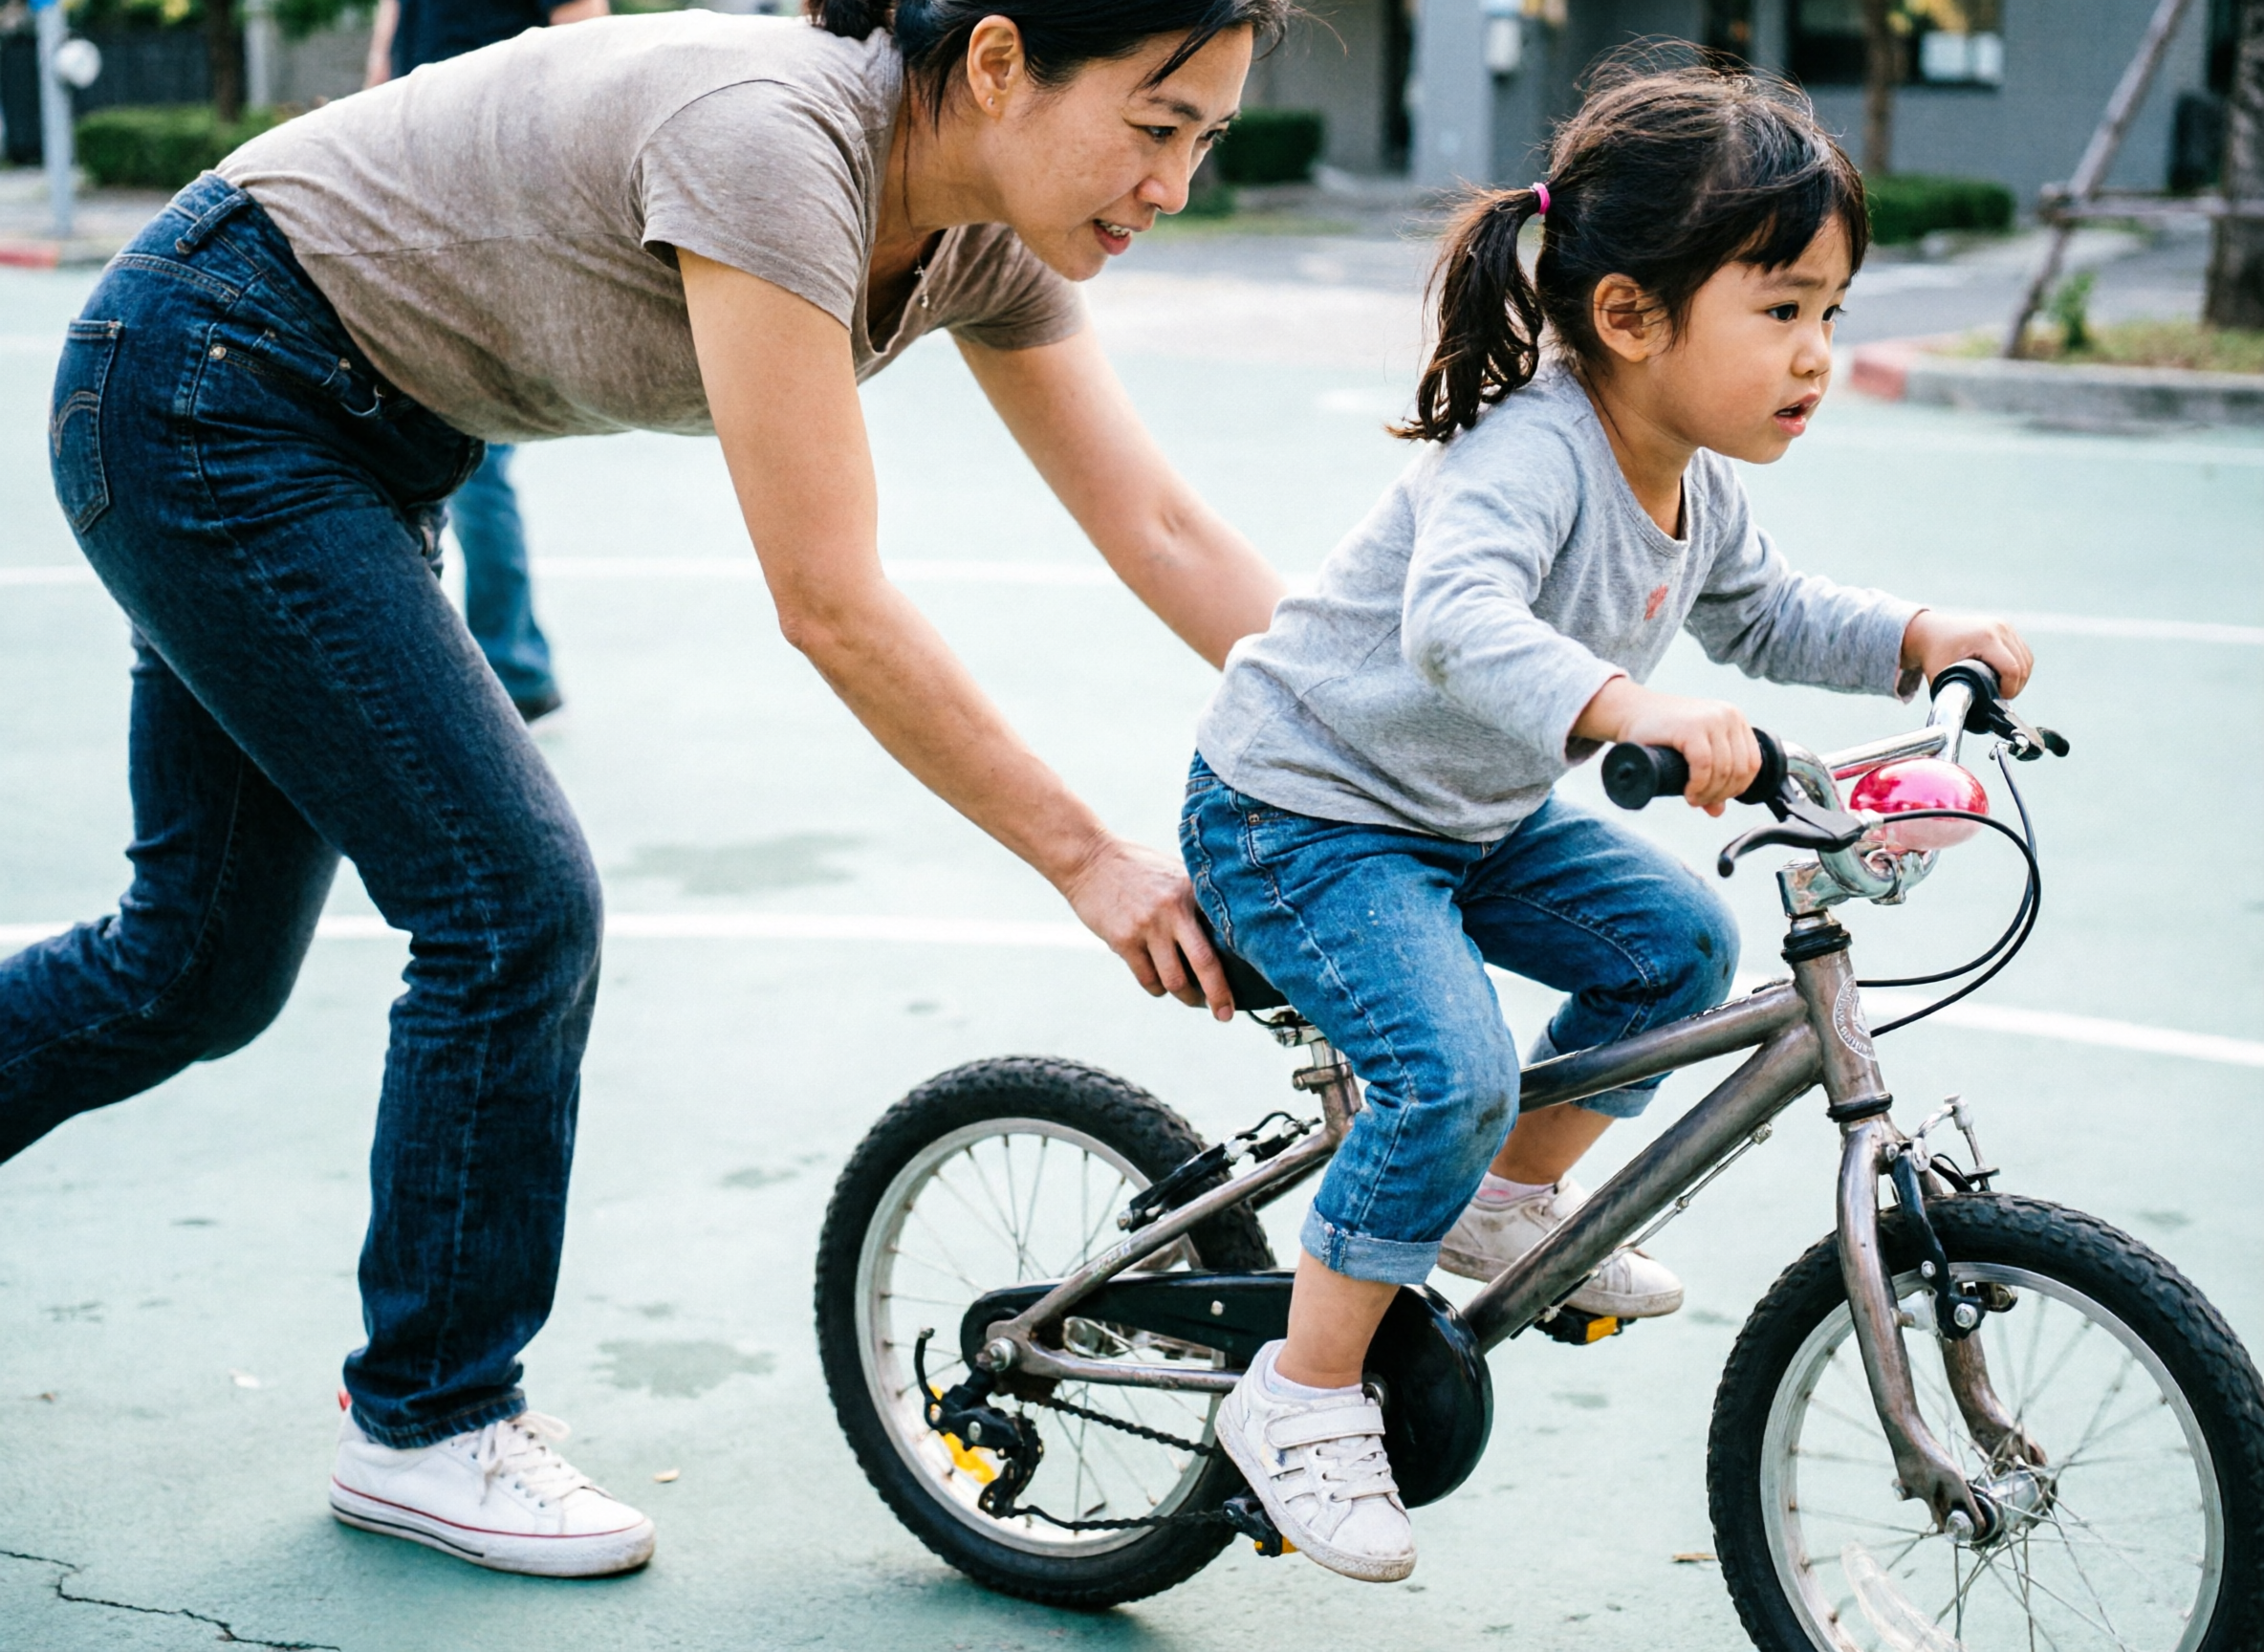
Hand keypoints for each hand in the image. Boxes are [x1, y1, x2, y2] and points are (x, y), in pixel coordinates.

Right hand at [1058, 835, 1234, 1019]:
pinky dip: (1157, 988)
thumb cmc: (1137, 868)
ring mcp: (1147, 926)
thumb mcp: (1173, 872)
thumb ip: (1195, 899)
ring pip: (1174, 980)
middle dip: (1218, 995)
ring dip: (1186, 996)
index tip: (1248, 981)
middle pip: (1205, 964)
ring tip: (1192, 998)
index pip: (1225, 932)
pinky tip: (1160, 983)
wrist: (1089, 859)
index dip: (1239, 960)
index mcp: (1191, 890)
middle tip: (1225, 1014)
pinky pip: (1148, 979)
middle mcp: (1173, 909)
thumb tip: (1224, 936)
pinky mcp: (1123, 940)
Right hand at [1575, 677, 1759, 815]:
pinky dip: (1698, 785)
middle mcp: (1728, 716)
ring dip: (1709, 793)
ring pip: (1724, 770)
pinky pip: (1704, 765)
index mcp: (1735, 719)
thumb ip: (1709, 778)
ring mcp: (1711, 719)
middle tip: (1700, 802)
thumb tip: (1718, 811)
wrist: (1630, 712)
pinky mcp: (1691, 727)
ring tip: (1692, 800)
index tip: (1715, 798)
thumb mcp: (1692, 754)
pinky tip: (1688, 793)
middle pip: (1739, 769)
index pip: (1752, 763)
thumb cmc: (1660, 733)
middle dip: (1721, 794)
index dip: (1737, 788)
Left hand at [1901, 609, 2032, 697]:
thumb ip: (1954, 698)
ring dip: (2019, 678)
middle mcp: (1999, 629)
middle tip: (1999, 698)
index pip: (2012, 670)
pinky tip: (2006, 678)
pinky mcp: (2008, 628)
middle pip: (2023, 666)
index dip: (2009, 690)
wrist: (1931, 631)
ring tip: (2003, 689)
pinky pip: (2023, 652)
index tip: (1997, 700)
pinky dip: (2020, 667)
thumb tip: (1962, 723)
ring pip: (2027, 660)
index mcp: (1985, 639)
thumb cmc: (1934, 655)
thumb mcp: (1941, 677)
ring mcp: (2005, 627)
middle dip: (2015, 687)